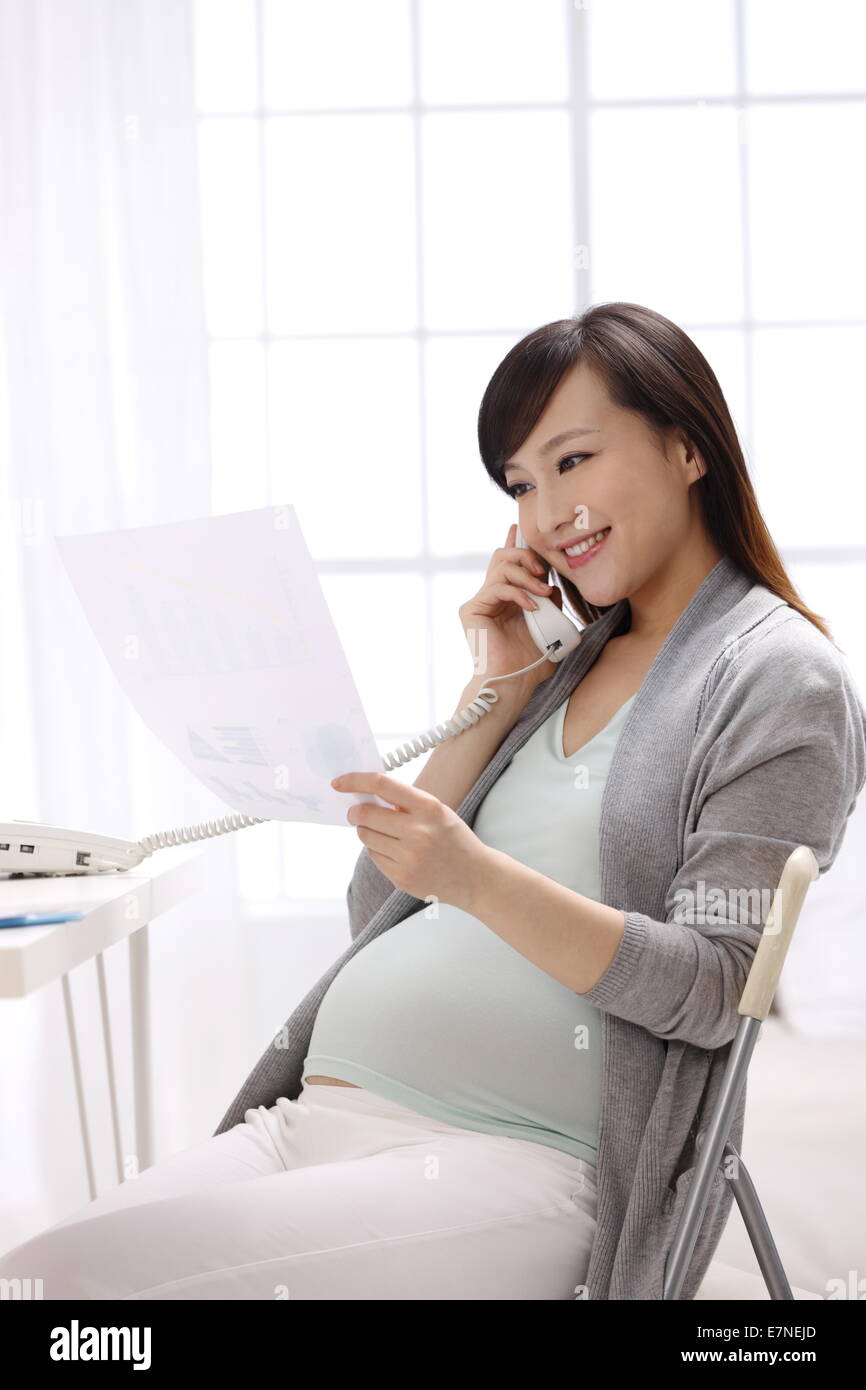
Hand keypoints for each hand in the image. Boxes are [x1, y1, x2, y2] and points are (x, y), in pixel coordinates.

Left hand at [331, 771, 490, 912]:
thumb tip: (366, 794)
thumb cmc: (454, 839)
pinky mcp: (401, 878)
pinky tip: (396, 852)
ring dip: (367, 831)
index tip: (339, 782)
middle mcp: (418, 832)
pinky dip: (378, 850)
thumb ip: (406, 802)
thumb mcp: (438, 811)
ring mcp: (409, 857)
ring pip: (365, 836)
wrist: (476, 878)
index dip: (354, 780)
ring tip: (386, 834)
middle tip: (356, 812)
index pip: (382, 785)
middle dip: (355, 812)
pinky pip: (373, 856)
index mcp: (429, 807)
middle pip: (365, 814)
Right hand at [458, 521, 562, 683]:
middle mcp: (490, 596)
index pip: (509, 563)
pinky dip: (517, 593)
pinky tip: (531, 607)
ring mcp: (480, 602)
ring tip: (542, 593)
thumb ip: (551, 605)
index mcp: (507, 598)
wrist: (514, 684)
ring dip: (526, 576)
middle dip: (526, 556)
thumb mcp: (551, 627)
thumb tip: (551, 587)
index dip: (515, 543)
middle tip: (543, 572)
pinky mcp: (472, 609)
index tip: (519, 528)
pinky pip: (496, 586)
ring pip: (500, 566)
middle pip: (502, 556)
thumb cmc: (531, 663)